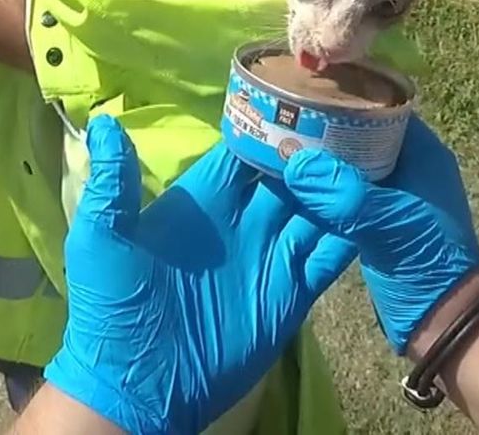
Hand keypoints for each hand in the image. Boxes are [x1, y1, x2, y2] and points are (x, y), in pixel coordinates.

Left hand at [44, 116, 356, 433]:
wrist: (138, 386)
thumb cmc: (114, 309)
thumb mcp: (103, 240)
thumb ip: (113, 182)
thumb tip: (105, 121)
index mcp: (203, 199)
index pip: (245, 147)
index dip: (270, 122)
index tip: (301, 92)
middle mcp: (244, 220)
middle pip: (290, 171)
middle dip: (317, 147)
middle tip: (352, 117)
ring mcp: (272, 255)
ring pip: (318, 207)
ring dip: (341, 183)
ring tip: (375, 153)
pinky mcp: (293, 293)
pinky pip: (330, 255)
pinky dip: (352, 232)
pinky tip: (375, 208)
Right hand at [282, 116, 478, 355]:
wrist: (440, 321)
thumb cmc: (423, 265)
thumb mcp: (386, 223)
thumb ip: (343, 192)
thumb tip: (295, 162)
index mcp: (423, 154)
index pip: (383, 107)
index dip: (347, 96)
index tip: (306, 89)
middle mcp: (409, 166)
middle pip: (361, 132)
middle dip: (326, 126)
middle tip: (282, 117)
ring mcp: (392, 195)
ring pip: (349, 163)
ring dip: (320, 158)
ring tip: (278, 144)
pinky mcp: (375, 220)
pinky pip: (344, 191)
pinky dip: (321, 187)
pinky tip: (290, 183)